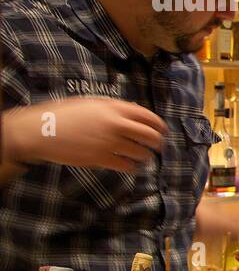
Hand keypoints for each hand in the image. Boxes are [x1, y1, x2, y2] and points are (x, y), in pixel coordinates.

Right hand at [1, 98, 165, 171]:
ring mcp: (109, 142)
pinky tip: (131, 167)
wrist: (41, 130)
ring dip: (146, 157)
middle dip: (159, 143)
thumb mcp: (91, 103)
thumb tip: (134, 112)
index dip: (160, 125)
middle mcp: (116, 124)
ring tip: (145, 158)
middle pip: (150, 136)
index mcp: (115, 108)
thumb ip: (114, 107)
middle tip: (159, 147)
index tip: (164, 131)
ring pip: (141, 153)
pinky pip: (126, 166)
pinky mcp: (101, 158)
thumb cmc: (64, 114)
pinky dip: (132, 167)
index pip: (148, 117)